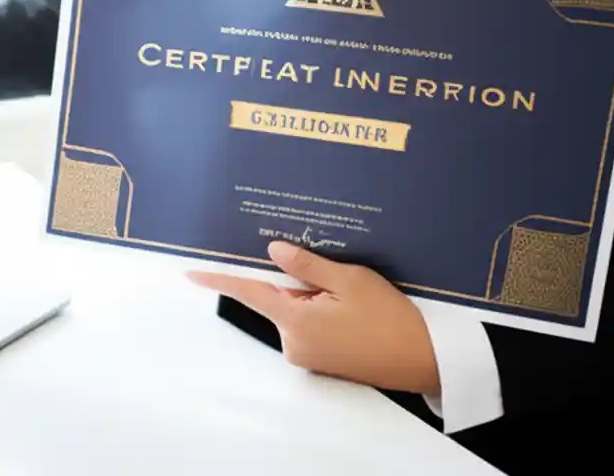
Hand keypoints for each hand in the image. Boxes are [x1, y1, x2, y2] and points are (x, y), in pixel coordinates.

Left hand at [189, 241, 440, 395]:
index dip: (219, 279)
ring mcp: (306, 356)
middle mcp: (293, 343)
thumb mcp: (350, 280)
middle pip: (278, 299)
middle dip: (298, 283)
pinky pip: (308, 327)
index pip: (249, 292)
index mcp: (296, 321)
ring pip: (295, 312)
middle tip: (336, 282)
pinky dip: (322, 314)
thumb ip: (306, 265)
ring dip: (314, 299)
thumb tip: (272, 251)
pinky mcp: (319, 362)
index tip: (190, 272)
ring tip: (352, 302)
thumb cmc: (390, 319)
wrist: (423, 360)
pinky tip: (351, 315)